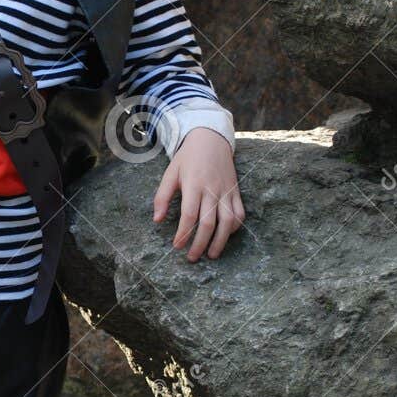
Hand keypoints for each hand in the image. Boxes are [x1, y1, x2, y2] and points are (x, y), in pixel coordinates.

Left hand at [153, 128, 244, 260]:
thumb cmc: (188, 158)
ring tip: (211, 255)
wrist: (211, 139)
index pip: (189, 215)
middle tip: (191, 257)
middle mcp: (212, 189)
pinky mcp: (236, 192)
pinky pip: (239, 213)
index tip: (177, 246)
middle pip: (208, 223)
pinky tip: (224, 236)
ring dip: (220, 242)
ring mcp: (226, 191)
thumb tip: (156, 220)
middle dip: (200, 244)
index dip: (183, 233)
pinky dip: (234, 228)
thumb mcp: (170, 173)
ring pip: (227, 222)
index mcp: (194, 184)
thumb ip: (162, 196)